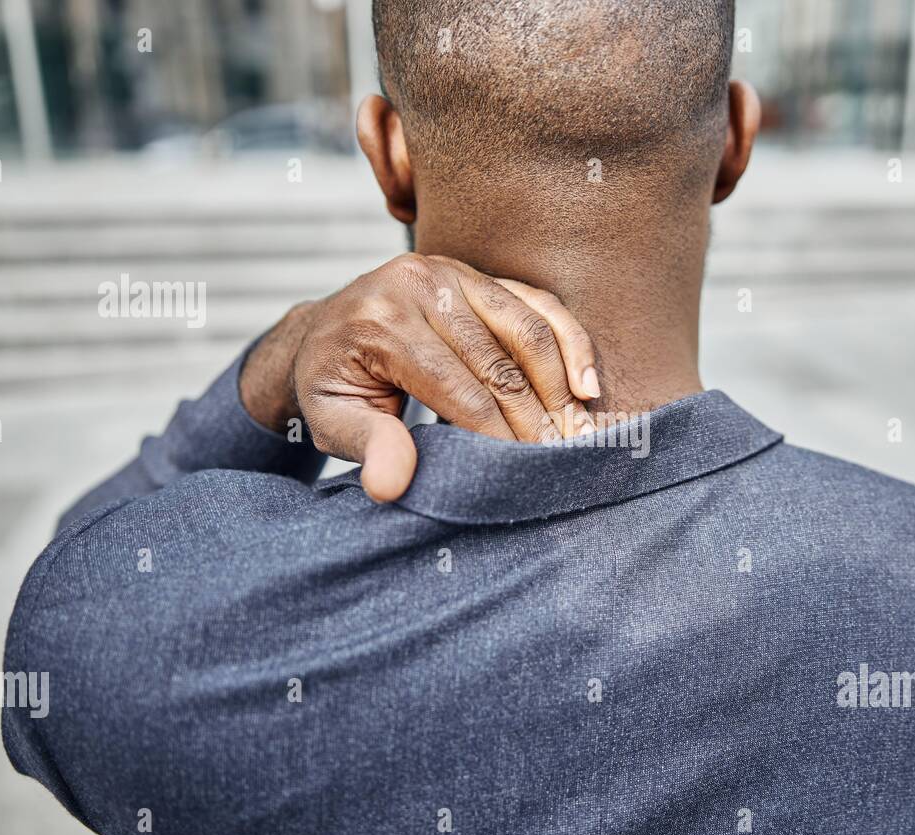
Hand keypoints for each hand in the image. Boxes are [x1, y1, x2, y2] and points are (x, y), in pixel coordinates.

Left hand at [240, 253, 599, 501]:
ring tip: (579, 432)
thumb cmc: (333, 383)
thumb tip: (391, 483)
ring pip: (526, 329)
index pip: (457, 388)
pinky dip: (570, 342)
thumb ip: (366, 447)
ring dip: (561, 385)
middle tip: (562, 461)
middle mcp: (420, 284)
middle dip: (535, 418)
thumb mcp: (331, 420)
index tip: (523, 473)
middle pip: (498, 361)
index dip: (496, 435)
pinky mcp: (478, 274)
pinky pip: (536, 303)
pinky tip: (588, 385)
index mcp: (381, 321)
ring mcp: (454, 272)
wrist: (326, 331)